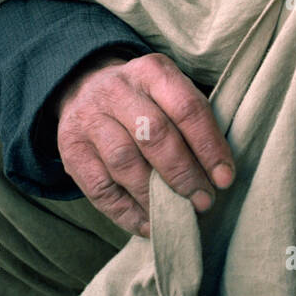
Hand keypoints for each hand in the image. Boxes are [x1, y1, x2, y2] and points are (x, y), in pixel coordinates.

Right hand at [54, 52, 234, 236]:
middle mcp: (117, 90)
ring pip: (125, 162)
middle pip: (155, 135)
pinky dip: (128, 213)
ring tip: (178, 214)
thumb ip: (192, 121)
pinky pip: (100, 189)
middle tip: (204, 201)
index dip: (209, 146)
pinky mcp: (71, 150)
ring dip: (156, 196)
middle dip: (184, 174)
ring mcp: (89, 119)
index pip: (186, 108)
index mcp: (152, 71)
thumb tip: (220, 173)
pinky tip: (149, 224)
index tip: (225, 178)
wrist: (84, 87)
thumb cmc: (143, 98)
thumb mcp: (168, 91)